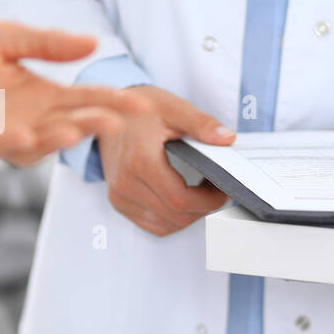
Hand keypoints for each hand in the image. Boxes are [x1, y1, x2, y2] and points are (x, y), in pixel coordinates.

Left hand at [0, 23, 151, 164]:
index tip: (138, 101)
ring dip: (59, 136)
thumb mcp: (6, 37)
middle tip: (117, 117)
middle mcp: (25, 117)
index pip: (81, 99)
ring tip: (81, 125)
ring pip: (39, 142)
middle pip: (68, 123)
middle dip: (93, 121)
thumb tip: (91, 42)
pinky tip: (31, 134)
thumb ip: (47, 43)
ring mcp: (0, 133)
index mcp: (36, 93)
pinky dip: (17, 143)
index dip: (109, 101)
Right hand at [98, 84, 233, 235]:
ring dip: (188, 215)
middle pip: (175, 216)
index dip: (208, 200)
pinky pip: (151, 224)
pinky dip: (172, 218)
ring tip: (198, 192)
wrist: (106, 112)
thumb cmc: (140, 110)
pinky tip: (180, 199)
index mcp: (139, 160)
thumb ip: (201, 124)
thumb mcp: (174, 108)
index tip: (222, 188)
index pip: (180, 200)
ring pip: (165, 225)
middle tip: (215, 189)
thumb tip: (226, 139)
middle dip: (202, 207)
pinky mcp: (117, 201)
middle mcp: (125, 182)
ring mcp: (119, 194)